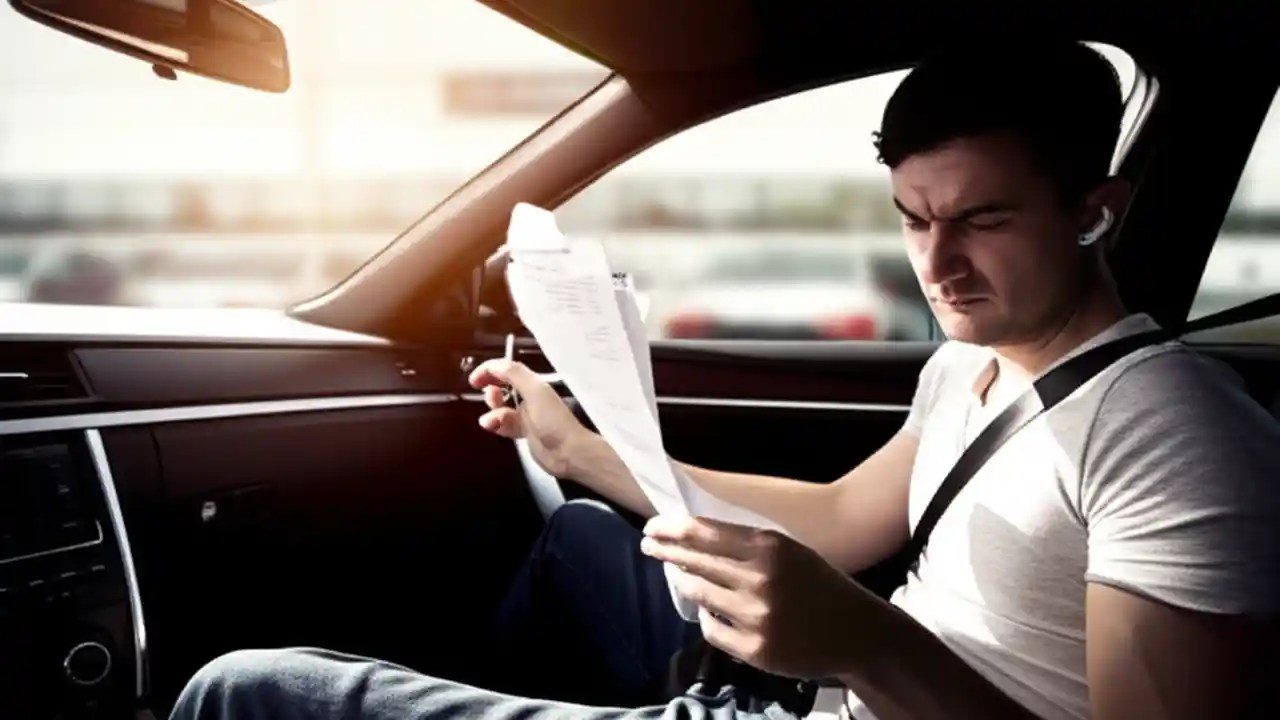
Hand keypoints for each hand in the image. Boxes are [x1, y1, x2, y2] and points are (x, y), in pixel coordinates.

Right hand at [468, 358, 589, 477]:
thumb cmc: (553, 420)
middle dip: (492, 391)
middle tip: (491, 398)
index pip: (507, 370)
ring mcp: (526, 416)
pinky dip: (497, 425)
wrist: (568, 452)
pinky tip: (494, 428)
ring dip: (493, 412)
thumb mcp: (534, 391)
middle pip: (503, 387)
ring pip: (501, 408)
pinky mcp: (524, 433)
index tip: (474, 380)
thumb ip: (514, 374)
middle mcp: (529, 397)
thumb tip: (492, 365)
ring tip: (492, 421)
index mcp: (533, 384)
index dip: (489, 371)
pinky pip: (504, 425)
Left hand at [641, 515, 869, 679]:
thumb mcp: (788, 550)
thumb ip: (745, 544)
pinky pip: (711, 629)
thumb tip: (692, 535)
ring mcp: (755, 616)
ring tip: (677, 574)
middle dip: (665, 551)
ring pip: (698, 594)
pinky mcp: (754, 648)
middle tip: (648, 545)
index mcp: (769, 547)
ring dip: (683, 582)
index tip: (653, 526)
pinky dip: (705, 617)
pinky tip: (708, 610)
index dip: (671, 529)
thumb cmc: (818, 583)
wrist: (856, 631)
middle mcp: (759, 579)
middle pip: (695, 561)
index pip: (704, 533)